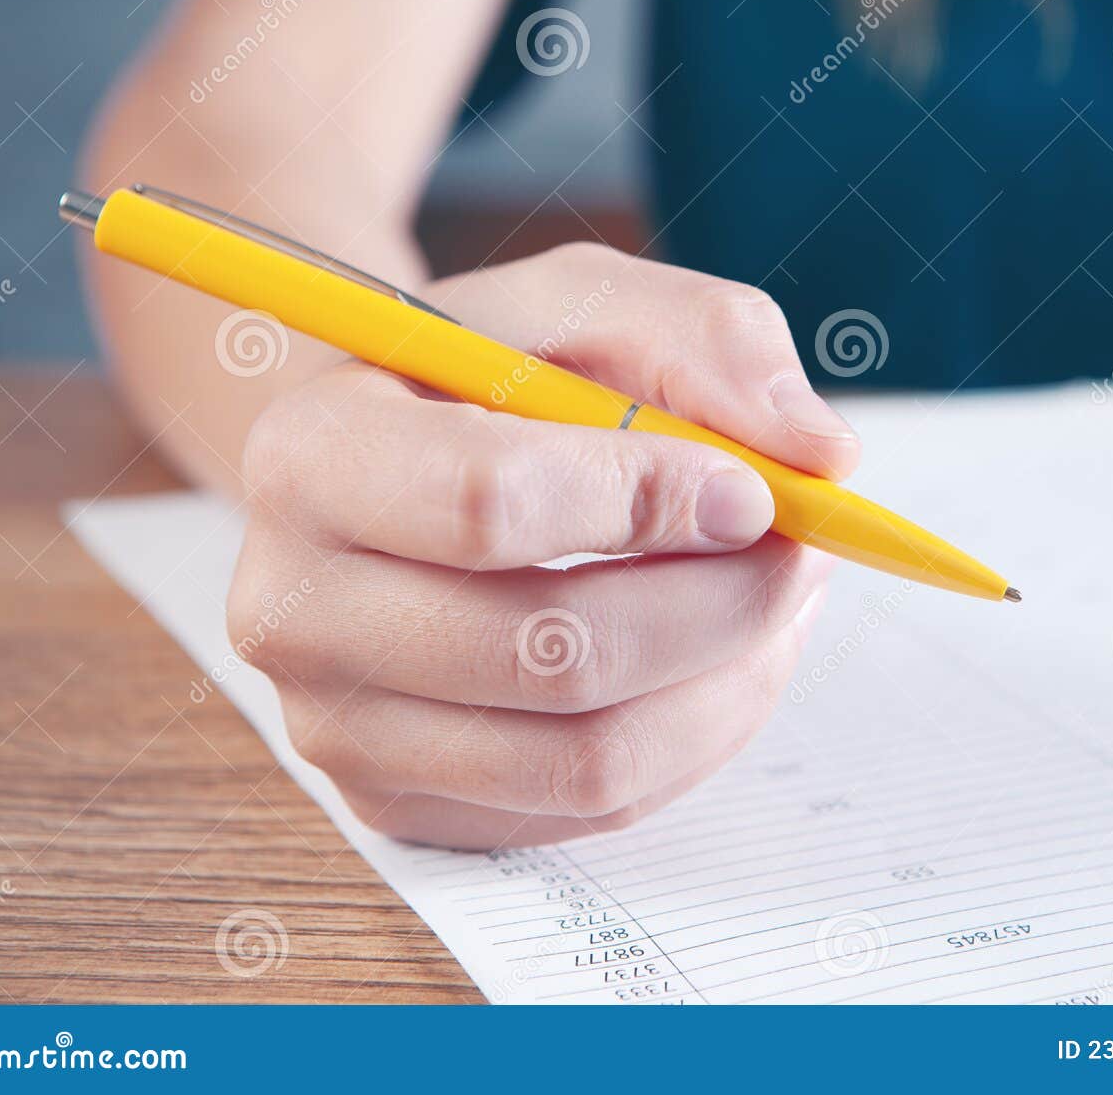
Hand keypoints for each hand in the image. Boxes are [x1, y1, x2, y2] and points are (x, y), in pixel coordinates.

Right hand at [227, 243, 860, 848]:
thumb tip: (821, 456)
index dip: (650, 502)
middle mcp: (292, 608)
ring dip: (730, 682)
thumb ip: (708, 340)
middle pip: (554, 653)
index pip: (492, 505)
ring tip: (778, 603)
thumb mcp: (587, 304)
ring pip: (589, 758)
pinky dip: (694, 737)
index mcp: (313, 457)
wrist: (392, 468)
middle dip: (724, 605)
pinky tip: (717, 660)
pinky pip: (590, 808)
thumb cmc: (488, 378)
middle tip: (806, 553)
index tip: (759, 489)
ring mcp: (336, 728)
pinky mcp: (398, 805)